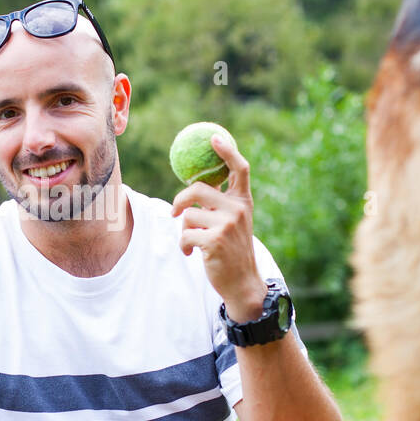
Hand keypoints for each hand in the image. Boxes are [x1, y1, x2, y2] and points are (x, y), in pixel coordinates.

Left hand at [170, 132, 265, 319]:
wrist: (242, 283)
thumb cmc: (232, 251)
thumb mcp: (233, 223)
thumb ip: (221, 204)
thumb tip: (199, 183)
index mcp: (243, 202)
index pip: (240, 169)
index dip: (227, 151)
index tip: (214, 137)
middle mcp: (238, 210)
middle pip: (198, 189)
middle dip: (180, 201)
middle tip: (176, 212)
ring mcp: (227, 225)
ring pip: (188, 215)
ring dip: (184, 231)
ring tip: (192, 243)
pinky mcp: (215, 240)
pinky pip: (185, 234)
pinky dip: (183, 246)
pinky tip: (191, 254)